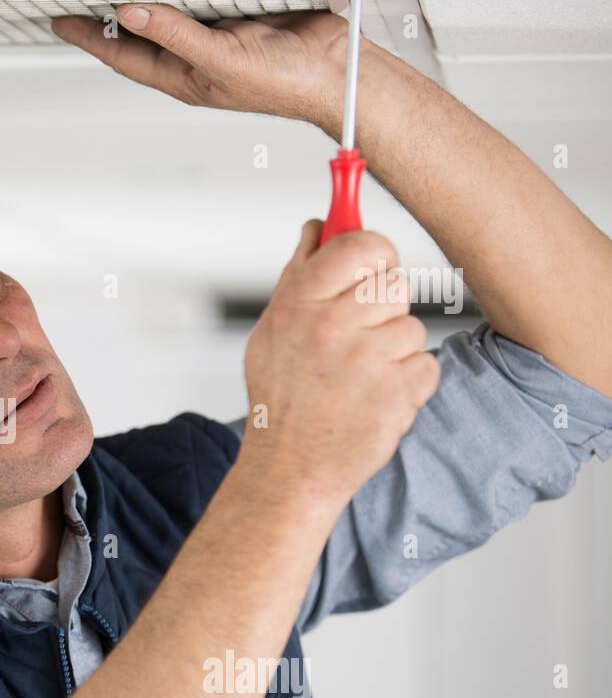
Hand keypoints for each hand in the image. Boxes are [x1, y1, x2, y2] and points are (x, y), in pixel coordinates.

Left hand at [50, 5, 355, 129]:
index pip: (122, 55)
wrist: (334, 69)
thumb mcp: (219, 61)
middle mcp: (193, 55)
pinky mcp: (237, 12)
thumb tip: (131, 14)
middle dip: (108, 16)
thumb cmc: (284, 83)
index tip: (61, 21)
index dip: (89, 38)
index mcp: (181, 75)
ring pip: (168, 11)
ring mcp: (214, 33)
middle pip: (139, 32)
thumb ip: (174, 36)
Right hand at [237, 220, 439, 505]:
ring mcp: (367, 360)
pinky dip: (408, 385)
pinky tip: (373, 399)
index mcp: (299, 303)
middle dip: (382, 311)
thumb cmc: (281, 401)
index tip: (371, 264)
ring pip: (412, 328)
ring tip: (358, 379)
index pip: (360, 245)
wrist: (289, 470)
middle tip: (354, 341)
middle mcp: (331, 326)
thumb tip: (317, 227)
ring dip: (393, 353)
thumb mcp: (271, 331)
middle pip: (394, 285)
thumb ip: (298, 275)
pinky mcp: (398, 392)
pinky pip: (426, 366)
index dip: (374, 253)